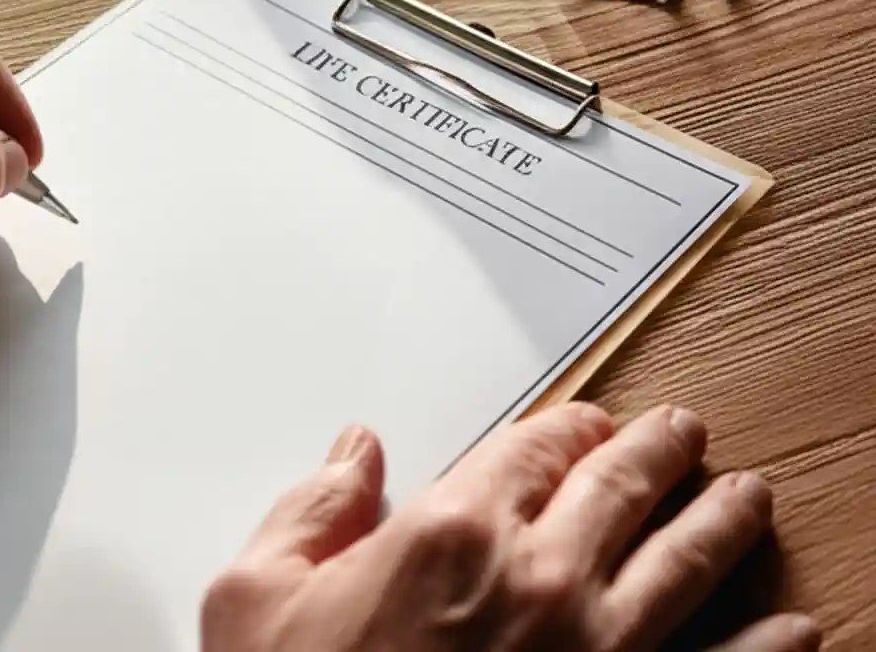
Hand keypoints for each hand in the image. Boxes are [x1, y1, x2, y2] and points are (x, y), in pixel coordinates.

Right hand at [203, 404, 820, 651]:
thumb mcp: (256, 598)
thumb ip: (311, 509)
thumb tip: (352, 453)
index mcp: (449, 534)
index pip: (536, 444)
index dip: (572, 422)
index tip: (587, 420)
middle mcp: (536, 578)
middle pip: (623, 483)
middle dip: (660, 449)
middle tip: (682, 433)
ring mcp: (597, 649)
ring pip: (689, 556)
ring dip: (725, 516)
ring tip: (746, 496)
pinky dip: (770, 642)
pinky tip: (794, 625)